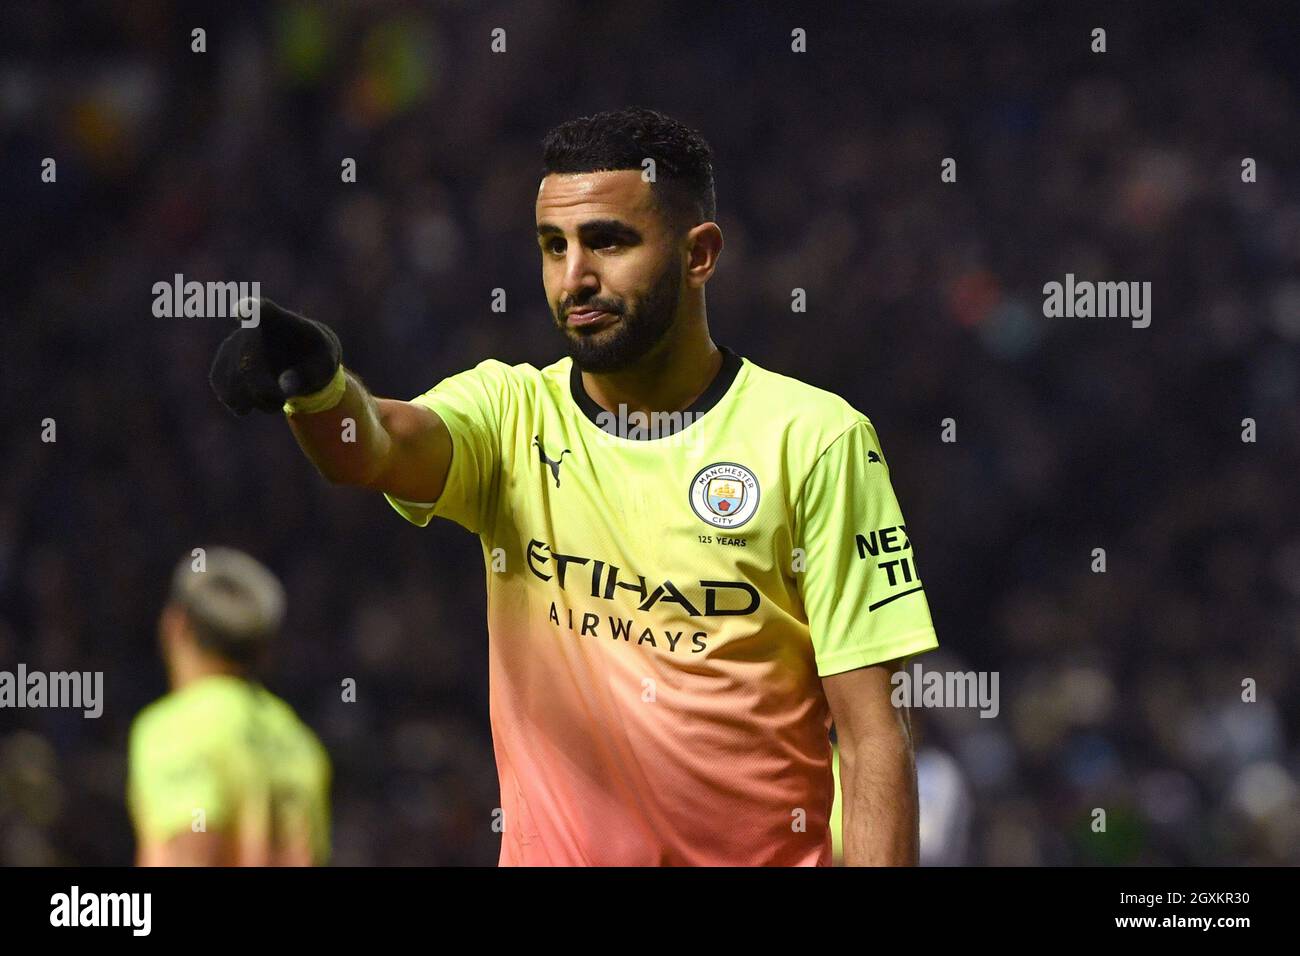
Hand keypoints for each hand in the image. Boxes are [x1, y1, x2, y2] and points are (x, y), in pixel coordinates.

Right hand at [209, 298, 341, 414]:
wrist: (300, 360)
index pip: (262, 310)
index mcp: (279, 320)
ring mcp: (230, 346)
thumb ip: (310, 375)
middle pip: (246, 366)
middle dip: (264, 390)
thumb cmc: (315, 357)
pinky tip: (258, 399)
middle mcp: (248, 328)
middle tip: (282, 399)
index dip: (251, 311)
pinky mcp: (221, 367)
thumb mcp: (325, 365)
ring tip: (276, 399)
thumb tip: (284, 387)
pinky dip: (243, 405)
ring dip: (256, 401)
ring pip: (233, 383)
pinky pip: (225, 392)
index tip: (245, 309)